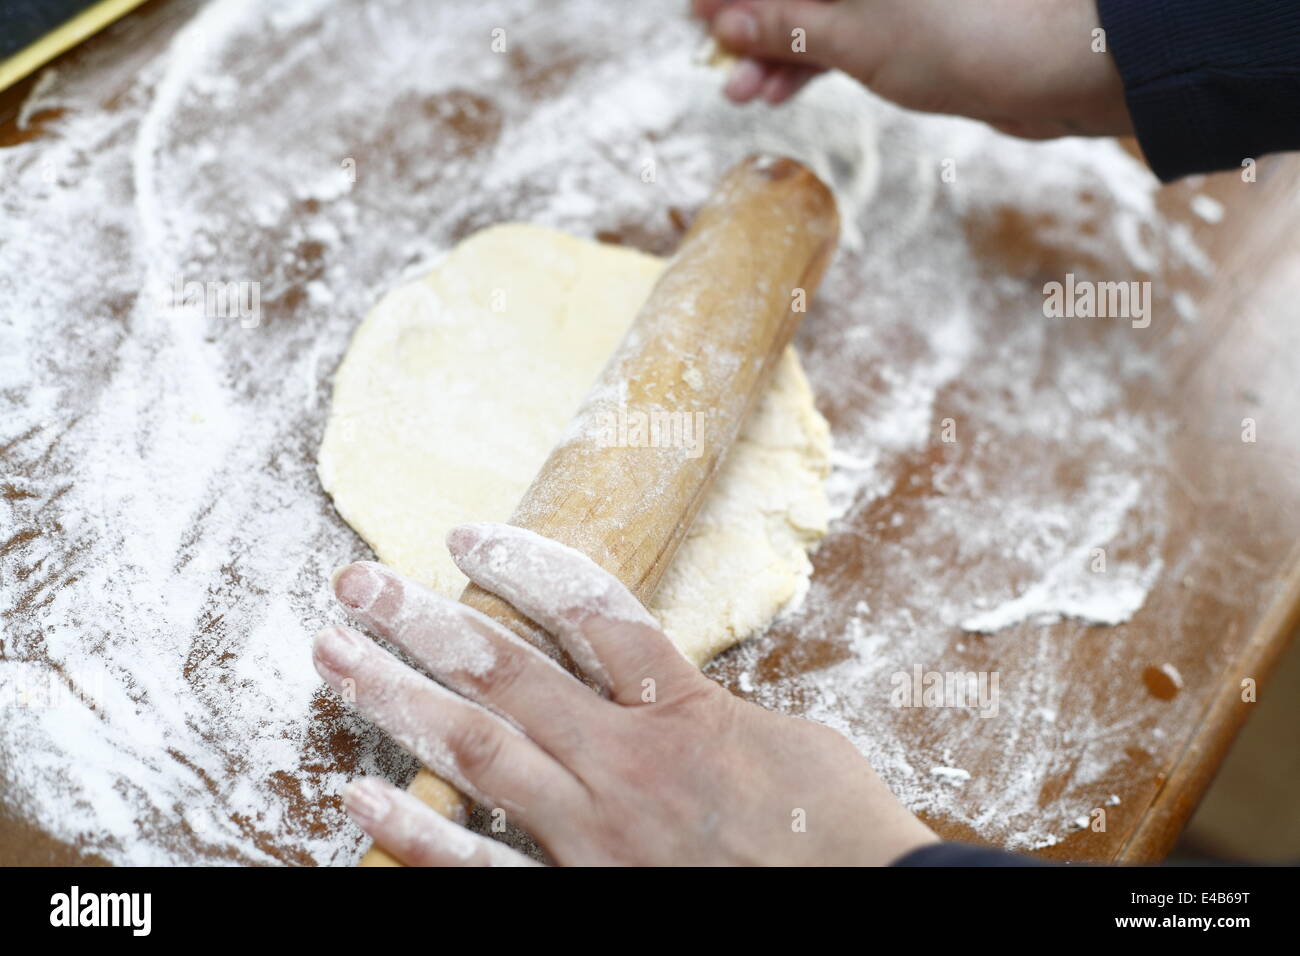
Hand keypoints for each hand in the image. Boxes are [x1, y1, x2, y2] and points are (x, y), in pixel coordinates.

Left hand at [313, 522, 937, 865]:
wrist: (872, 908)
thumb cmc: (842, 828)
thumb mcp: (790, 738)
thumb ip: (708, 706)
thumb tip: (662, 692)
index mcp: (684, 710)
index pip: (588, 611)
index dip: (521, 562)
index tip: (465, 536)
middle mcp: (624, 764)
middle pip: (504, 671)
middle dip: (419, 619)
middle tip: (354, 582)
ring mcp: (594, 835)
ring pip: (475, 752)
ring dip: (395, 698)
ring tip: (332, 656)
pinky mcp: (580, 894)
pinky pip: (483, 864)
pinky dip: (416, 833)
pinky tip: (357, 796)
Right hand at [694, 0, 1132, 138]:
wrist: (1058, 67)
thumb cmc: (964, 36)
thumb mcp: (855, 37)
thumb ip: (783, 26)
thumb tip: (722, 18)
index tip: (694, 14)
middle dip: (748, 19)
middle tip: (709, 52)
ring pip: (810, 11)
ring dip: (771, 50)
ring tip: (739, 92)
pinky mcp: (905, 19)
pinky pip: (837, 33)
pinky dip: (807, 62)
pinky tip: (776, 93)